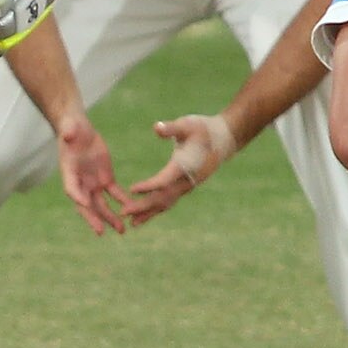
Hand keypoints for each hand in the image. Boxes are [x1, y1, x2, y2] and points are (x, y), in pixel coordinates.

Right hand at [55, 118, 141, 236]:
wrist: (79, 130)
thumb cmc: (71, 129)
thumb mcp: (69, 129)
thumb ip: (68, 133)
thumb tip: (66, 135)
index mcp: (69, 173)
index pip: (72, 188)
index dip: (78, 197)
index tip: (85, 205)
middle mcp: (81, 182)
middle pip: (87, 205)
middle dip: (95, 218)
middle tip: (101, 231)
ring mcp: (93, 182)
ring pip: (102, 204)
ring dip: (111, 217)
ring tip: (122, 230)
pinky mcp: (106, 178)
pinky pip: (115, 193)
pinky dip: (122, 202)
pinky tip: (132, 210)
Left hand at [122, 111, 238, 221]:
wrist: (224, 140)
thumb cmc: (203, 129)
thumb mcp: (188, 124)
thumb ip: (171, 128)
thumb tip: (156, 128)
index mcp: (185, 165)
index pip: (165, 179)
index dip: (149, 186)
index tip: (132, 190)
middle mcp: (187, 180)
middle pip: (163, 197)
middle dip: (143, 206)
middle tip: (123, 213)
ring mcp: (187, 185)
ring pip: (167, 203)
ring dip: (149, 212)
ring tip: (132, 223)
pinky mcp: (185, 187)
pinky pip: (170, 201)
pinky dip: (156, 209)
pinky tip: (144, 216)